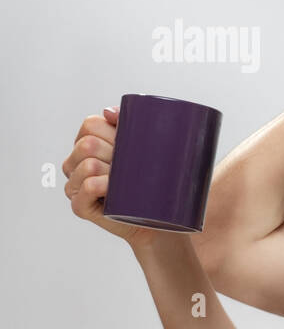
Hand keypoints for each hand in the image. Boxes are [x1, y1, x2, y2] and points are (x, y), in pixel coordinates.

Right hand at [62, 107, 156, 248]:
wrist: (163, 217)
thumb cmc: (154, 179)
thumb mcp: (147, 146)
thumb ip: (129, 121)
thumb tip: (108, 112)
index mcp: (87, 144)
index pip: (91, 124)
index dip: (114, 133)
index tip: (133, 145)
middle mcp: (76, 163)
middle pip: (88, 144)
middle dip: (116, 153)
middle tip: (135, 167)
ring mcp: (75, 185)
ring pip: (88, 165)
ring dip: (112, 171)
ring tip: (128, 182)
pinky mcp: (80, 206)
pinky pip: (87, 187)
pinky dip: (102, 185)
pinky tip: (114, 190)